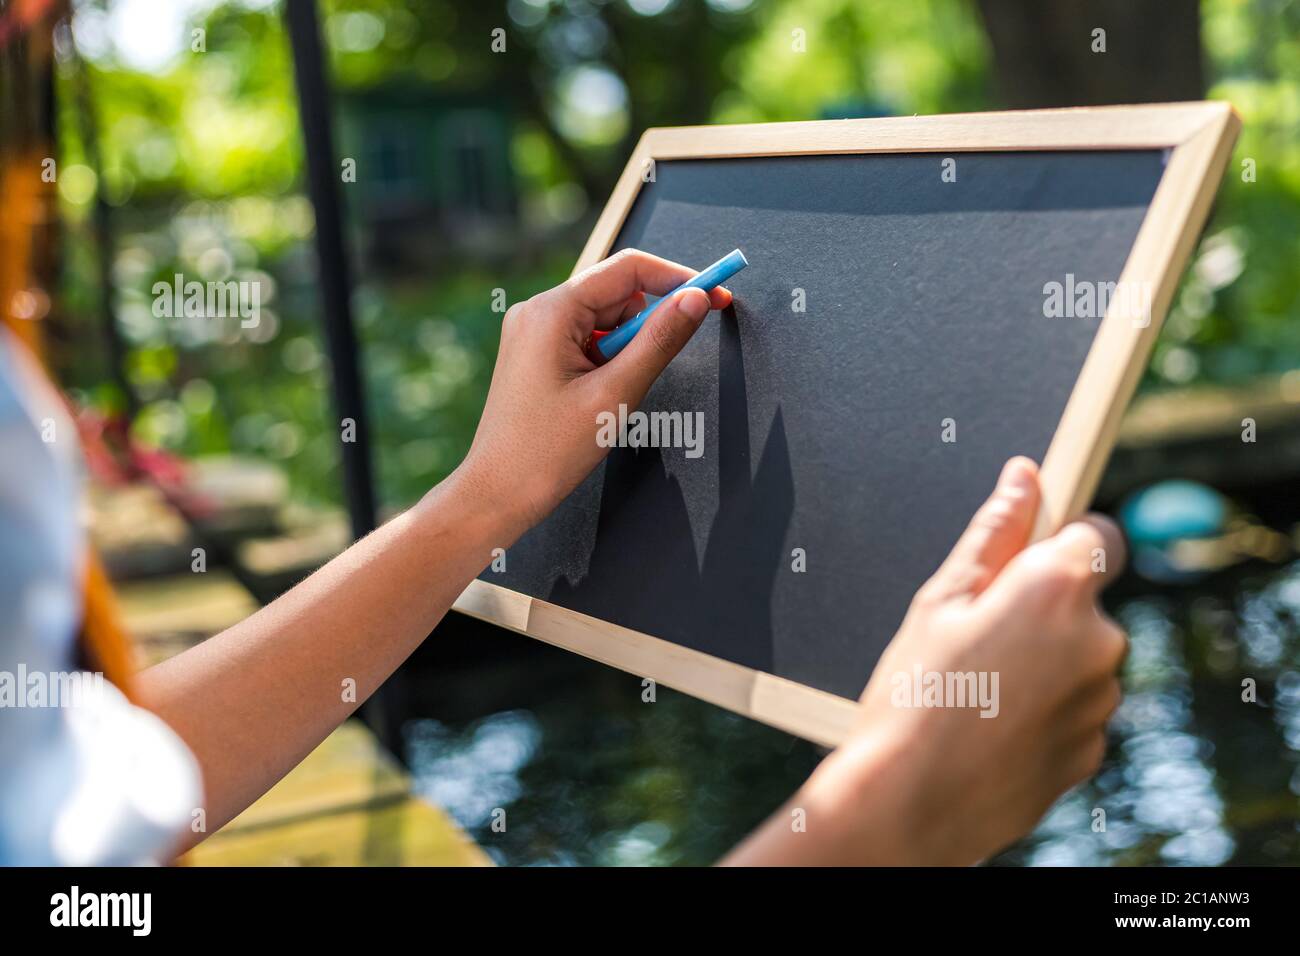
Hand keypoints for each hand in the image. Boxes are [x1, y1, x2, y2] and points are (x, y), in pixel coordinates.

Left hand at [451, 249, 731, 537]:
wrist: (498, 492)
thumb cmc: (545, 452)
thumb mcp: (615, 394)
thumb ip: (660, 341)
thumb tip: (696, 300)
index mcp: (551, 311)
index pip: (629, 269)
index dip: (678, 279)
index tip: (714, 296)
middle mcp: (538, 311)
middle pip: (617, 295)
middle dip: (645, 328)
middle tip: (642, 374)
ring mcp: (534, 331)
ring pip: (605, 321)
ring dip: (624, 351)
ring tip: (608, 396)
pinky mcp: (536, 352)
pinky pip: (587, 339)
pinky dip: (606, 361)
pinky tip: (595, 397)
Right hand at [726, 457, 1127, 864]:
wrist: (911, 805)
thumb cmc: (913, 696)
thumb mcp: (939, 601)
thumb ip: (993, 532)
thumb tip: (1024, 476)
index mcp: (1058, 588)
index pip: (1099, 534)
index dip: (1059, 545)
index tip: (1020, 568)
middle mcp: (1099, 640)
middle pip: (1085, 602)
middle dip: (1042, 611)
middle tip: (974, 640)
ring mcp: (1101, 700)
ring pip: (1079, 658)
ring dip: (1044, 663)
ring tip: (975, 690)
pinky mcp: (1094, 749)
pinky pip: (1075, 709)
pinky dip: (1044, 711)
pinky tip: (990, 726)